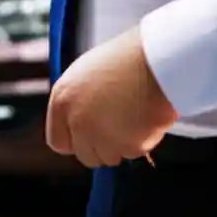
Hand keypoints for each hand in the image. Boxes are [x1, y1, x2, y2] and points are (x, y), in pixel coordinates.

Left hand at [47, 26, 177, 167]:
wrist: (158, 59)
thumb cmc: (126, 59)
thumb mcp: (86, 74)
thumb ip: (77, 102)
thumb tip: (78, 125)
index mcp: (62, 100)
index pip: (58, 142)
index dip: (76, 140)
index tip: (88, 135)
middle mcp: (77, 121)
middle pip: (86, 155)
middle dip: (101, 146)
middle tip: (118, 125)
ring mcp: (103, 136)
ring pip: (112, 157)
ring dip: (123, 144)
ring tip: (134, 114)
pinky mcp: (129, 145)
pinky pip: (135, 152)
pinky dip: (143, 140)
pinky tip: (146, 116)